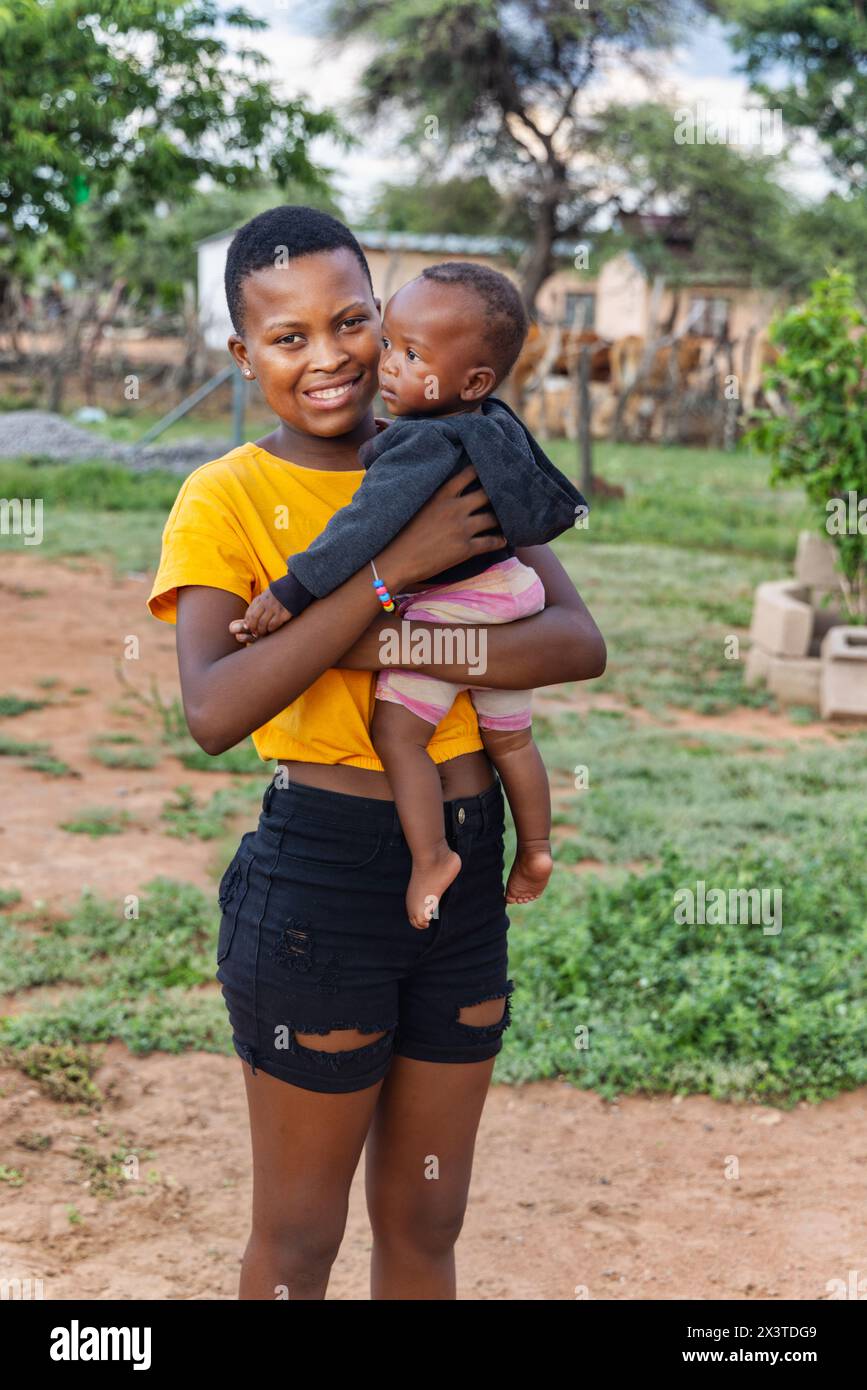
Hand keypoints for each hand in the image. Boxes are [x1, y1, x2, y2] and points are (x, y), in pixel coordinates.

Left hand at [231, 589, 291, 642]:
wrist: (296, 587)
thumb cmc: (280, 595)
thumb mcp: (266, 596)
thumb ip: (257, 605)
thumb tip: (247, 621)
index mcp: (261, 598)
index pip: (249, 613)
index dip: (248, 622)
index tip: (249, 628)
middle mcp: (266, 603)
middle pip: (254, 619)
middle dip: (253, 628)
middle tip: (255, 633)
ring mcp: (274, 608)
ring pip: (263, 623)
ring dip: (261, 631)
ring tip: (263, 633)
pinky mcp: (283, 613)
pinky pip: (273, 624)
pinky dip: (270, 629)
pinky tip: (271, 630)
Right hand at [377, 464, 504, 590]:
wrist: (394, 560)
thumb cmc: (398, 532)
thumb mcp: (414, 504)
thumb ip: (431, 494)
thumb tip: (439, 488)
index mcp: (441, 494)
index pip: (469, 473)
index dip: (483, 470)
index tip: (493, 470)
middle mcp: (455, 508)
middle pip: (487, 494)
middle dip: (498, 494)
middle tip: (508, 495)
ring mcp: (461, 528)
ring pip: (492, 518)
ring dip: (502, 519)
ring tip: (510, 519)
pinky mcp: (465, 549)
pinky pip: (491, 542)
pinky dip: (500, 540)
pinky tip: (504, 539)